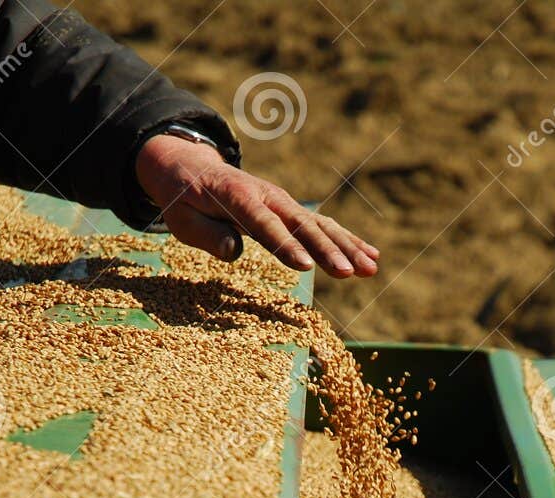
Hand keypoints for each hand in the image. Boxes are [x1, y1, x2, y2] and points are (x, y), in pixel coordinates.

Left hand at [135, 134, 377, 278]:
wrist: (192, 168)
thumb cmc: (184, 199)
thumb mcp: (182, 217)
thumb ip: (206, 234)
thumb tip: (231, 251)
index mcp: (238, 197)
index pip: (265, 225)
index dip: (286, 246)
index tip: (306, 266)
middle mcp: (268, 196)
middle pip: (302, 226)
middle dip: (328, 251)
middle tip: (348, 273)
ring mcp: (283, 202)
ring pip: (320, 225)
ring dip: (347, 247)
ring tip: (371, 269)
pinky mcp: (291, 210)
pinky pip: (323, 225)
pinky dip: (348, 240)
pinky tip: (371, 256)